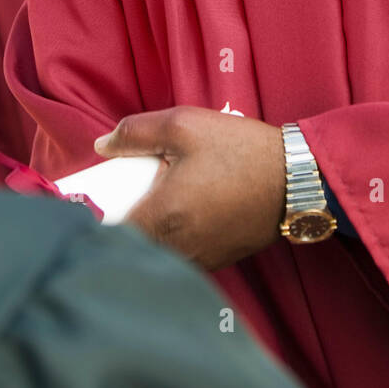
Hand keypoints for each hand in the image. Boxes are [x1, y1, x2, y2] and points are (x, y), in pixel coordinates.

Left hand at [93, 106, 285, 269]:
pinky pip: (177, 256)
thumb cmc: (241, 151)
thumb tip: (102, 146)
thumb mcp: (185, 125)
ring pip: (152, 254)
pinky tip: (181, 209)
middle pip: (126, 247)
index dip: (93, 216)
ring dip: (145, 232)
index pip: (106, 233)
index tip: (91, 197)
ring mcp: (197, 260)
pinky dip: (169, 238)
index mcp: (162, 218)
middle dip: (120, 221)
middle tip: (127, 191)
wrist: (296, 179)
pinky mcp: (215, 262)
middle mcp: (176, 250)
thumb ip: (136, 132)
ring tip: (156, 197)